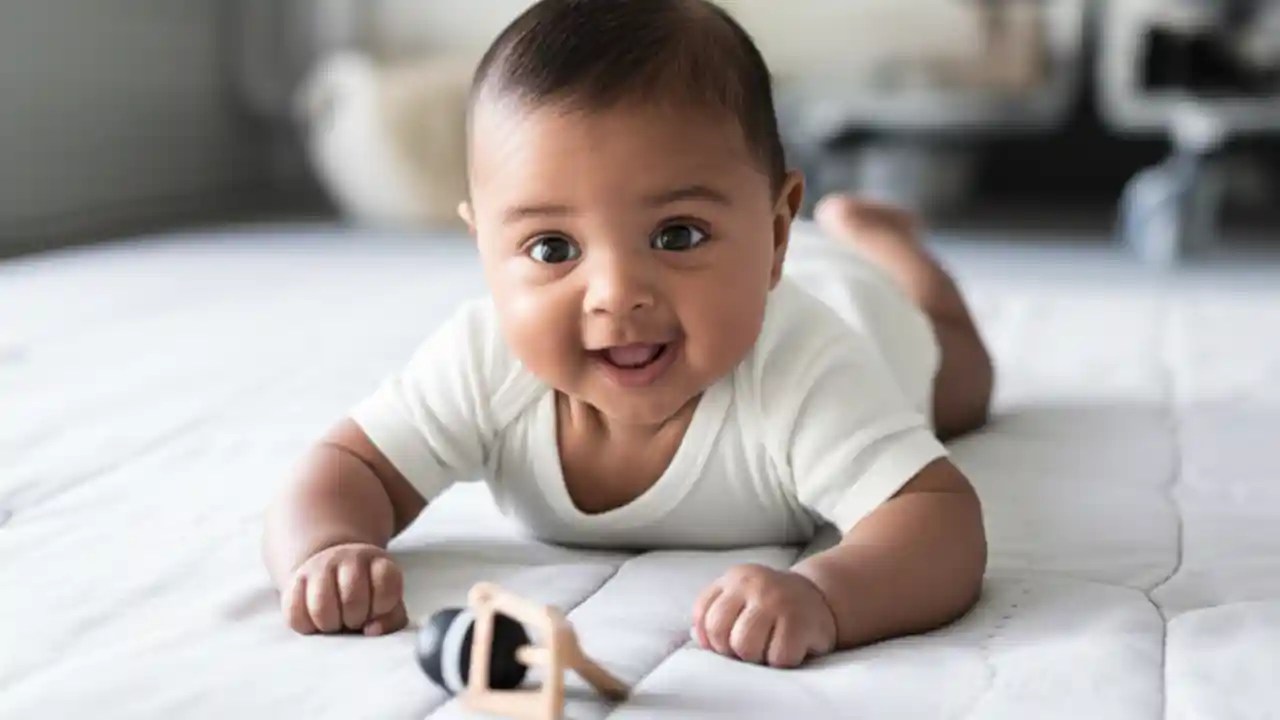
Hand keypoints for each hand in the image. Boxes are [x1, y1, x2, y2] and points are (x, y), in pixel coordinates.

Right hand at [282, 542, 407, 635]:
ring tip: (335, 622)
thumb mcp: (388, 606)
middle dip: (355, 619)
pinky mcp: (294, 582)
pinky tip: (316, 621)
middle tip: (354, 620)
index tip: (376, 611)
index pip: (385, 584)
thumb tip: (371, 630)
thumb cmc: (367, 598)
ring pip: (321, 607)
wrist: (333, 574)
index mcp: (378, 562)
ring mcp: (319, 567)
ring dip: (330, 625)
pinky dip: (307, 627)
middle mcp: (349, 558)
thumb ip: (391, 620)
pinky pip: (295, 615)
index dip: (382, 607)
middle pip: (353, 599)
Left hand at [692, 564, 836, 667]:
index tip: (726, 643)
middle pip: (719, 631)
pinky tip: (789, 648)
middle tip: (749, 648)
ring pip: (745, 646)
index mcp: (734, 579)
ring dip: (756, 657)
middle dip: (731, 649)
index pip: (703, 615)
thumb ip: (715, 612)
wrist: (820, 598)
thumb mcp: (740, 597)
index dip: (710, 639)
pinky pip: (778, 657)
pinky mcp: (800, 623)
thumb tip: (696, 638)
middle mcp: (753, 585)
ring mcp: (777, 601)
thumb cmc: (771, 605)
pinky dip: (781, 661)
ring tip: (768, 648)